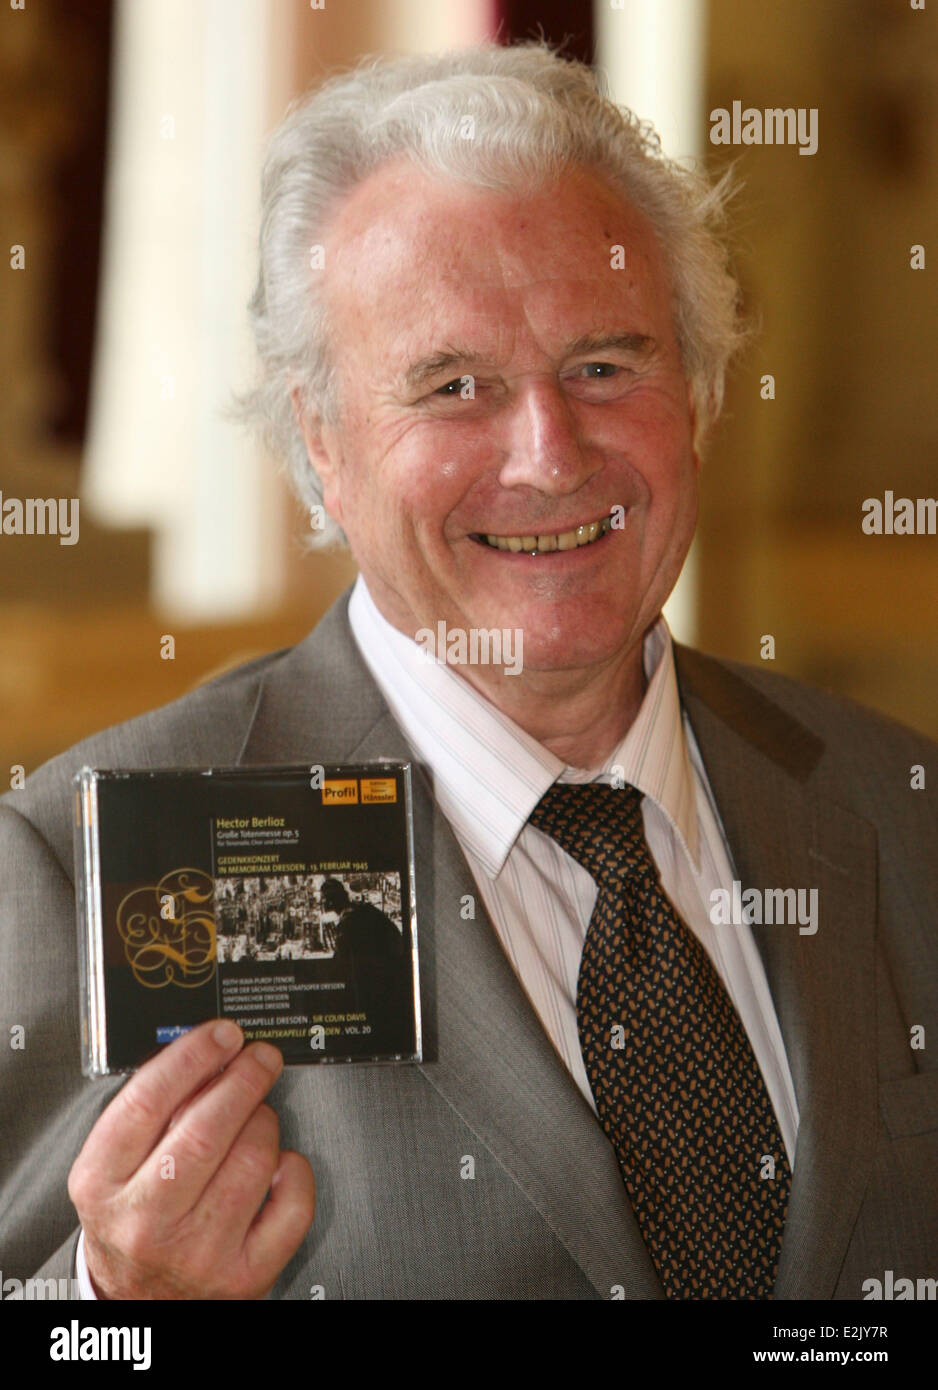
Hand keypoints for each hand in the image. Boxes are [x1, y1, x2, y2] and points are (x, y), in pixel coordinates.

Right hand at [67, 1020, 314, 1298]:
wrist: (141, 1301)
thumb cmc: (133, 1220)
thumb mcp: (114, 1168)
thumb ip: (149, 1112)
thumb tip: (208, 1055)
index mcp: (103, 1184)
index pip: (147, 1102)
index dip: (192, 1056)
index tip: (221, 1034)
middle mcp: (147, 1221)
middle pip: (206, 1129)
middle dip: (243, 1079)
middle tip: (260, 1057)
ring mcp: (198, 1251)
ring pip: (253, 1159)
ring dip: (264, 1121)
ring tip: (257, 1115)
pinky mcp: (244, 1274)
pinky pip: (291, 1202)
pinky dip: (294, 1169)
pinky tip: (279, 1162)